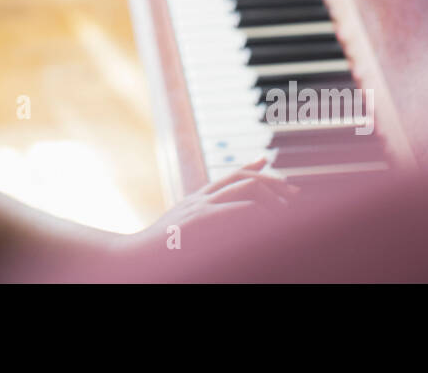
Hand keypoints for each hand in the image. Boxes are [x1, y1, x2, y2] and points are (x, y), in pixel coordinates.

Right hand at [107, 157, 298, 275]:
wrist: (133, 259)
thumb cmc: (157, 255)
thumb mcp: (182, 235)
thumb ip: (202, 226)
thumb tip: (222, 228)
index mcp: (197, 200)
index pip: (231, 175)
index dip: (253, 168)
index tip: (271, 167)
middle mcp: (200, 198)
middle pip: (245, 178)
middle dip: (273, 184)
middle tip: (293, 196)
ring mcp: (200, 208)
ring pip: (246, 188)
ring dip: (270, 198)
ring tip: (285, 213)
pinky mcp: (201, 221)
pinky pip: (237, 208)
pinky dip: (257, 211)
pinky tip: (269, 221)